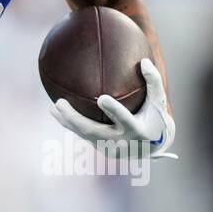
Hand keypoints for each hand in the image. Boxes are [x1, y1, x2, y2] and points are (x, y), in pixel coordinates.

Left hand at [50, 58, 176, 159]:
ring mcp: (110, 148)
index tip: (102, 98)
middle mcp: (122, 142)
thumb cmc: (155, 118)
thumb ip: (154, 81)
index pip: (124, 120)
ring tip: (53, 108)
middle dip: (75, 119)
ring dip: (67, 123)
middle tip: (60, 103)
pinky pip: (84, 136)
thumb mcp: (159, 101)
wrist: (152, 147)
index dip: (114, 111)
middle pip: (94, 132)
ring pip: (85, 136)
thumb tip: (145, 61)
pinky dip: (71, 125)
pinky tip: (58, 113)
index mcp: (137, 130)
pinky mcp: (102, 150)